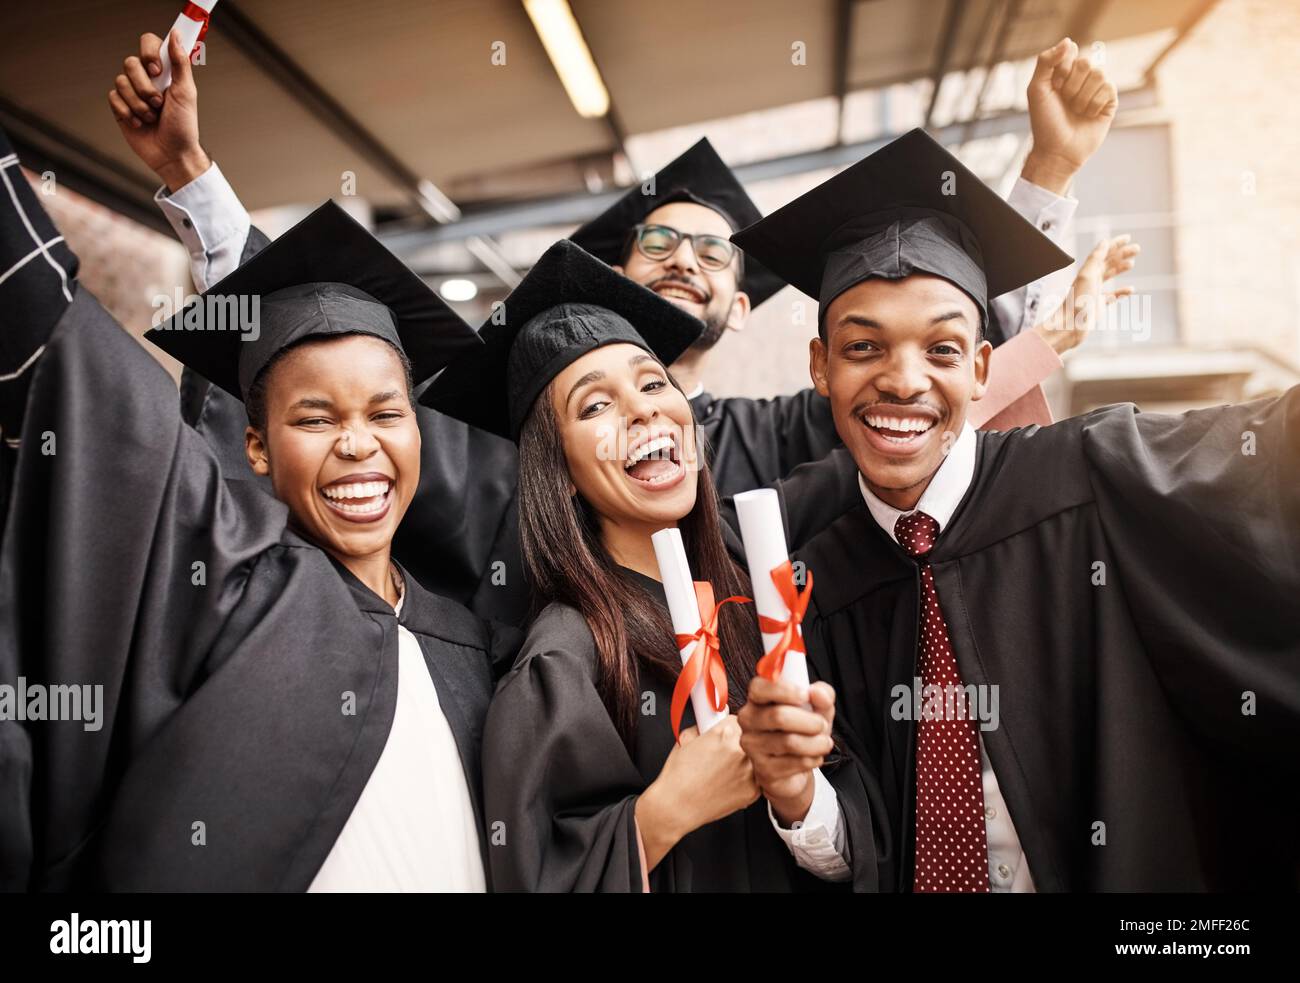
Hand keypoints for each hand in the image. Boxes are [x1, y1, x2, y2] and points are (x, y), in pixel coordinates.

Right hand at [108, 31, 208, 191]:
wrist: (172, 155)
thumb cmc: (184, 126)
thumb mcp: (186, 93)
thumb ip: (180, 63)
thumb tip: (177, 35)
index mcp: (164, 72)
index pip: (148, 43)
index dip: (149, 53)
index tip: (157, 70)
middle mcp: (146, 79)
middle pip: (130, 63)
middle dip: (144, 87)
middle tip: (159, 103)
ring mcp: (132, 93)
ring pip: (120, 81)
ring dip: (138, 103)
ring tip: (151, 118)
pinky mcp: (120, 107)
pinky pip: (112, 97)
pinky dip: (127, 111)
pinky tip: (138, 123)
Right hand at [635, 715, 758, 866]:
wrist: (675, 806)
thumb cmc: (677, 775)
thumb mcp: (686, 738)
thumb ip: (705, 725)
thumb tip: (713, 718)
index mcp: (724, 733)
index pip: (739, 719)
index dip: (731, 728)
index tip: (727, 734)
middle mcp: (740, 750)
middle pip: (750, 737)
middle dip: (739, 742)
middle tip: (725, 752)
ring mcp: (749, 772)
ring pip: (757, 757)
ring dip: (747, 759)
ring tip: (727, 769)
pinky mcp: (754, 791)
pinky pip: (758, 777)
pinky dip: (748, 778)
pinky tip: (731, 782)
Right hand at [738, 677, 835, 825]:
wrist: (797, 766)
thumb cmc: (803, 731)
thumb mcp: (818, 708)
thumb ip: (822, 695)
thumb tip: (818, 693)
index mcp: (758, 698)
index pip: (760, 687)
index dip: (784, 690)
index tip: (806, 695)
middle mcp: (749, 719)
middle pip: (778, 716)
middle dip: (810, 721)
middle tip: (822, 725)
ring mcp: (752, 745)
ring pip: (789, 742)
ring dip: (816, 743)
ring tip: (824, 743)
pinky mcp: (763, 769)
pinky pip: (794, 762)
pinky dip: (812, 759)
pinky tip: (813, 757)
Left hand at [1022, 38, 1117, 194]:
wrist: (1057, 150)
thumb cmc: (1045, 122)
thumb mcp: (1037, 90)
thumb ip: (1046, 62)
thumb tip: (1068, 41)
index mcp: (1063, 73)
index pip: (1071, 52)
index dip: (1062, 70)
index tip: (1054, 87)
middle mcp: (1081, 78)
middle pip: (1086, 62)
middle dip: (1072, 86)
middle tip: (1065, 102)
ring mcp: (1096, 89)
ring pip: (1099, 74)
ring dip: (1082, 97)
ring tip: (1075, 111)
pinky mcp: (1109, 101)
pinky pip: (1109, 89)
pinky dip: (1094, 104)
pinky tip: (1088, 116)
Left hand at [1034, 235, 1138, 354]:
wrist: (1070, 325)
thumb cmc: (1077, 301)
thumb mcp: (1087, 275)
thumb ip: (1095, 258)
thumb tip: (1105, 241)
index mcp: (1088, 271)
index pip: (1103, 252)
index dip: (1115, 244)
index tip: (1129, 238)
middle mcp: (1090, 279)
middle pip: (1108, 262)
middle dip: (1122, 254)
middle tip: (1138, 248)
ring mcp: (1094, 292)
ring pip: (1110, 276)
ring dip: (1121, 268)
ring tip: (1132, 263)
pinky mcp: (1098, 305)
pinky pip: (1112, 296)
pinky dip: (1121, 291)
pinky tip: (1131, 289)